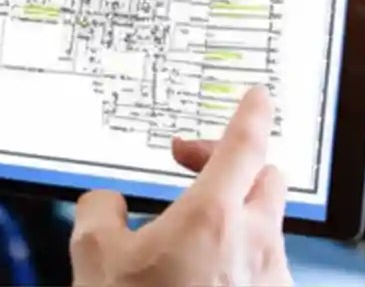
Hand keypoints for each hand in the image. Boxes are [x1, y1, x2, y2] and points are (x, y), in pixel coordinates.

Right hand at [70, 87, 291, 286]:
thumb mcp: (94, 258)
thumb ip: (99, 211)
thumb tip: (105, 203)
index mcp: (213, 216)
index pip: (246, 143)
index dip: (252, 111)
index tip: (257, 95)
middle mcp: (255, 244)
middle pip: (266, 177)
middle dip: (234, 163)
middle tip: (189, 168)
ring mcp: (270, 281)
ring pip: (267, 225)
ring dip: (236, 214)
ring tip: (187, 235)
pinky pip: (264, 267)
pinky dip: (239, 257)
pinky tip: (200, 276)